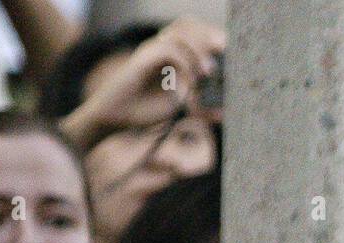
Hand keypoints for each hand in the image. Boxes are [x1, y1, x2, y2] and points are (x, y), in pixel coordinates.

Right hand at [61, 18, 224, 149]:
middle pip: (186, 25)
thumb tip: (222, 112)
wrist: (115, 117)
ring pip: (178, 34)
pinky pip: (168, 50)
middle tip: (222, 52)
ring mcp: (150, 51)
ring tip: (209, 72)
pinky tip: (192, 81)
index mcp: (169, 54)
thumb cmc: (143, 111)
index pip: (191, 30)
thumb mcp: (179, 106)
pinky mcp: (141, 59)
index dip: (210, 35)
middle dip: (208, 36)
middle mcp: (159, 47)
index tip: (228, 50)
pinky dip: (185, 64)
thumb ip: (198, 104)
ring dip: (198, 51)